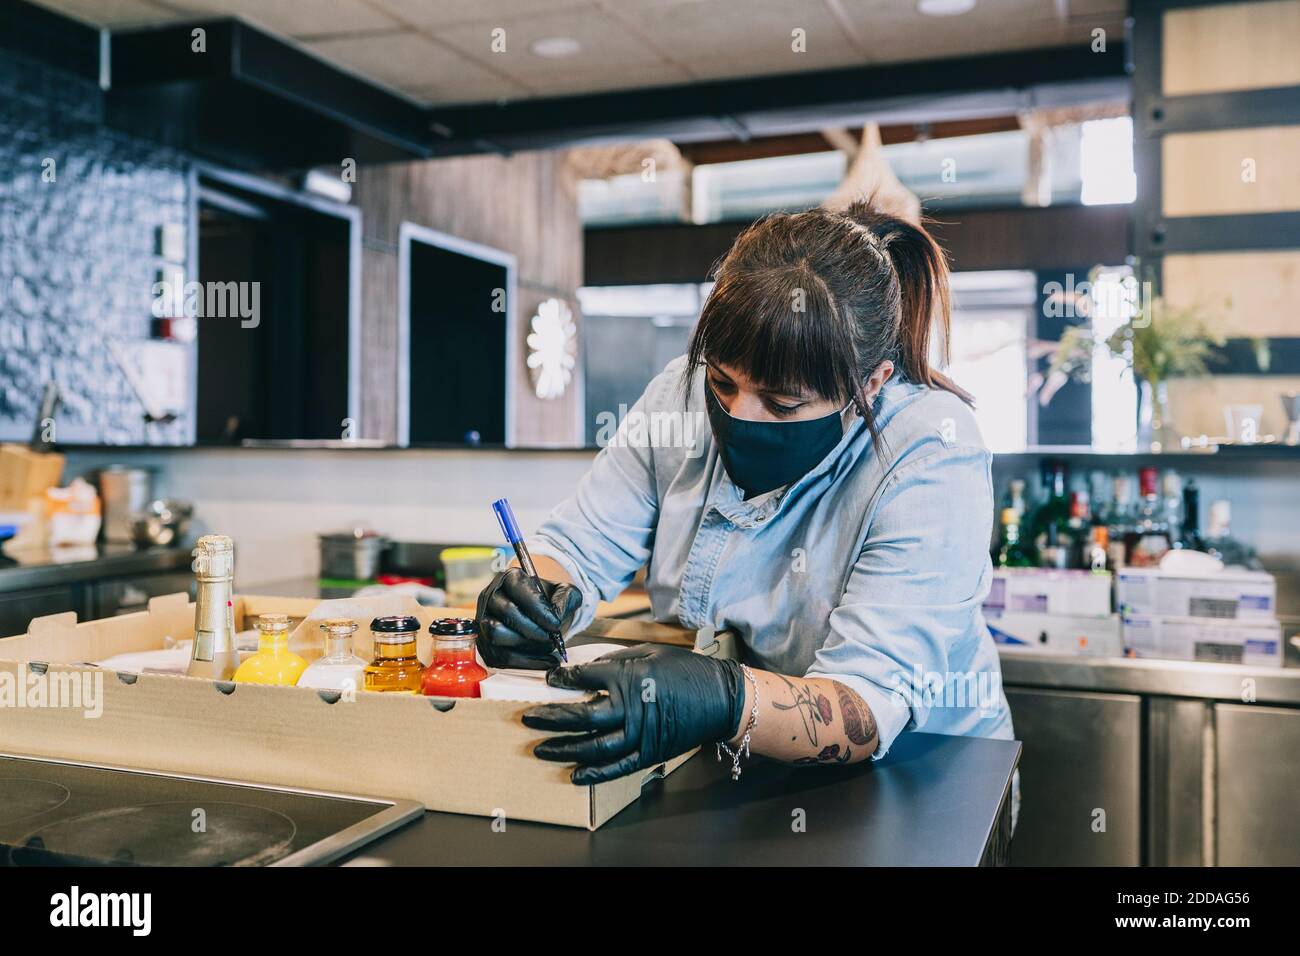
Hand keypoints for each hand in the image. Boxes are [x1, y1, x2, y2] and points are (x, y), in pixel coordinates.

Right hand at [475, 568, 581, 668]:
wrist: (539, 617)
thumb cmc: (549, 603)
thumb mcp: (565, 593)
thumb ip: (567, 598)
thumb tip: (557, 615)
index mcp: (509, 578)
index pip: (519, 589)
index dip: (538, 609)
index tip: (555, 624)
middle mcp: (491, 596)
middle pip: (507, 612)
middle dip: (533, 629)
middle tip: (551, 638)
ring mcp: (483, 620)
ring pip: (497, 635)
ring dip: (525, 645)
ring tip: (546, 647)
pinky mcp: (484, 643)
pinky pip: (500, 657)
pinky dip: (525, 662)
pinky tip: (545, 661)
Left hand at [522, 643, 745, 784]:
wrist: (720, 698)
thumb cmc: (685, 670)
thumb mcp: (649, 653)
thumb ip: (614, 659)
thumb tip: (584, 666)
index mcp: (628, 678)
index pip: (583, 679)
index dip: (561, 680)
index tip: (548, 679)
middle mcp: (629, 709)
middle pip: (579, 716)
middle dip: (550, 718)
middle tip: (528, 718)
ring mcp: (639, 735)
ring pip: (591, 746)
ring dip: (563, 748)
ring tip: (540, 748)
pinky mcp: (648, 754)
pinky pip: (615, 768)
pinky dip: (593, 773)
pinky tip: (573, 774)